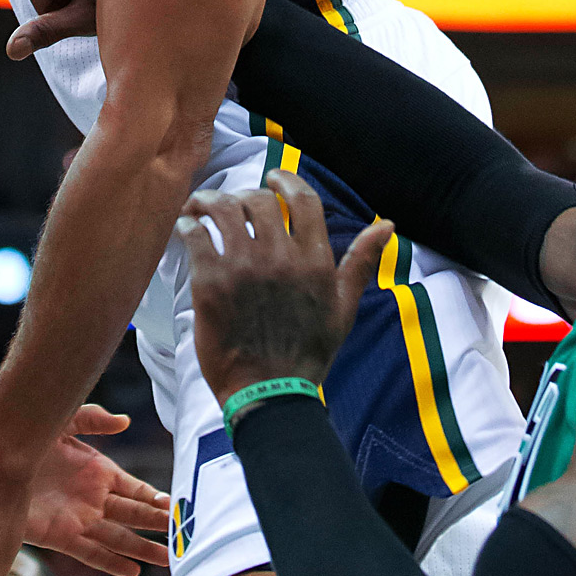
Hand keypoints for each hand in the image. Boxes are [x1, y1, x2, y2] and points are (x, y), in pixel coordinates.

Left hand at [21, 405, 169, 575]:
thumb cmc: (27, 436)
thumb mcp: (64, 421)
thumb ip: (93, 419)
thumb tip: (125, 420)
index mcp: (97, 470)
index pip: (134, 489)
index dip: (154, 498)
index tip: (175, 506)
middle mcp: (92, 497)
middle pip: (132, 515)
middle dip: (157, 525)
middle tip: (183, 535)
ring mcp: (78, 518)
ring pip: (118, 537)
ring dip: (142, 548)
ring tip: (168, 560)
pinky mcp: (60, 535)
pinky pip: (90, 552)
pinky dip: (111, 562)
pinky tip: (131, 570)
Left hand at [178, 174, 391, 405]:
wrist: (269, 396)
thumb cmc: (308, 353)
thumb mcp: (344, 308)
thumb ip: (362, 262)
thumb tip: (388, 224)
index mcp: (315, 261)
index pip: (302, 198)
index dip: (285, 180)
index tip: (272, 181)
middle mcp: (281, 259)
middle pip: (257, 199)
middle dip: (243, 197)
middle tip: (232, 207)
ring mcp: (244, 268)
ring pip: (222, 208)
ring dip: (209, 202)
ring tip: (201, 209)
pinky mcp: (210, 282)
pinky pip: (195, 235)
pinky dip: (188, 227)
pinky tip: (187, 232)